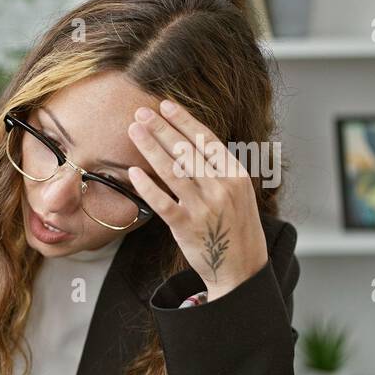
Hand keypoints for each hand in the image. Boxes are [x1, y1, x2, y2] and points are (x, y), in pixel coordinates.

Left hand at [125, 99, 269, 300]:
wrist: (241, 268)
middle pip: (186, 150)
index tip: (166, 106)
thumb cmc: (236, 227)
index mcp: (237, 175)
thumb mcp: (238, 193)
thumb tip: (189, 143)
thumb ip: (218, 170)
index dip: (184, 121)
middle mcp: (222, 187)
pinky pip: (162, 202)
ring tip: (134, 130)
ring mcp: (204, 207)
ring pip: (172, 170)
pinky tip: (133, 171)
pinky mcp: (186, 226)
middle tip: (141, 113)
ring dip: (150, 147)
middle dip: (161, 128)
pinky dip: (147, 186)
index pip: (206, 140)